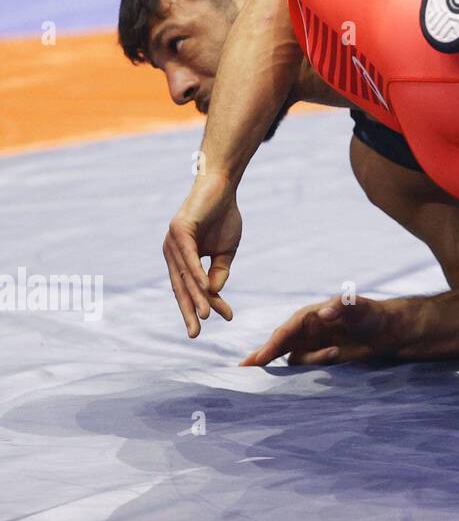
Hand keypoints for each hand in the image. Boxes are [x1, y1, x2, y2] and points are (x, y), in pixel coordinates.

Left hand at [163, 174, 239, 337]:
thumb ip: (219, 271)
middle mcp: (172, 253)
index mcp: (181, 259)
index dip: (205, 303)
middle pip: (181, 288)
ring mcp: (172, 242)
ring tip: (205, 316)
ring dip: (195, 297)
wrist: (222, 186)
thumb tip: (213, 292)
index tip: (223, 318)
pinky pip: (188, 258)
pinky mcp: (179, 231)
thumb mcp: (225, 251)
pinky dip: (196, 275)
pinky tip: (205, 289)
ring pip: (185, 276)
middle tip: (195, 334)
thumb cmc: (224, 216)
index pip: (191, 288)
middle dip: (189, 311)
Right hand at [240, 294, 393, 366]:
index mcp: (309, 316)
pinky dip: (304, 373)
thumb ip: (342, 305)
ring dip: (309, 362)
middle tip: (243, 372)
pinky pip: (304, 369)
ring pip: (292, 360)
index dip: (270, 346)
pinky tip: (321, 369)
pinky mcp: (319, 359)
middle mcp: (305, 331)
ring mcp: (311, 346)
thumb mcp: (359, 306)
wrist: (386, 331)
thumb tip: (324, 313)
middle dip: (262, 358)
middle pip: (278, 346)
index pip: (285, 332)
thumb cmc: (371, 314)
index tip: (258, 360)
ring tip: (336, 352)